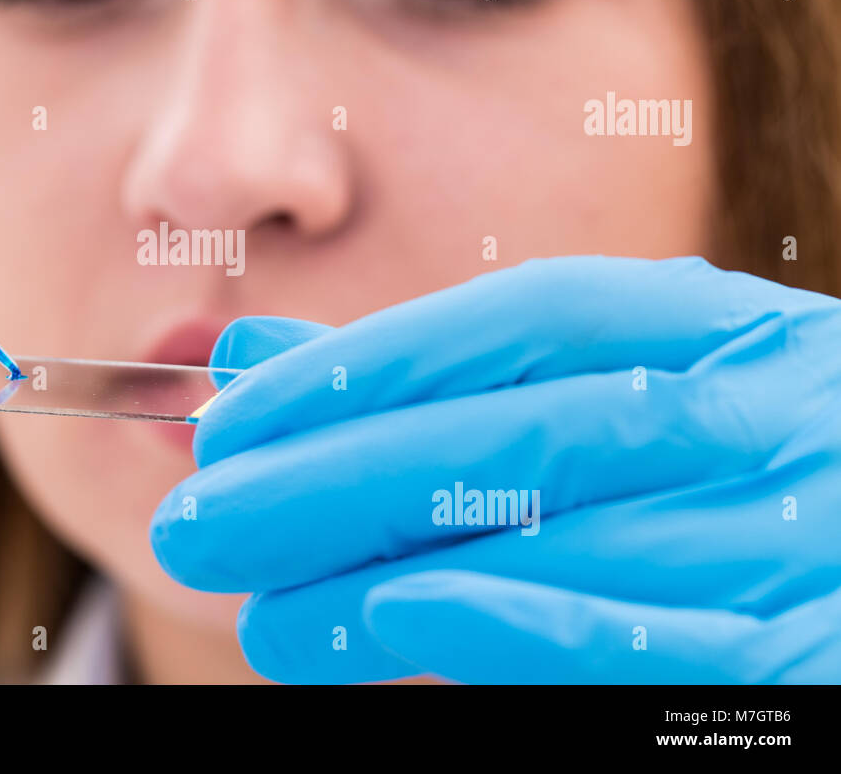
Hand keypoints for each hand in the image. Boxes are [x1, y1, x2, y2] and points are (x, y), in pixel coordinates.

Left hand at [150, 256, 840, 682]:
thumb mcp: (586, 396)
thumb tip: (249, 356)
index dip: (365, 365)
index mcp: (710, 328)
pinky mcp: (807, 656)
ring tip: (257, 607)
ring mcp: (801, 533)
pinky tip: (386, 624)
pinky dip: (507, 626)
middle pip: (520, 431)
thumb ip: (424, 379)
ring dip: (383, 574)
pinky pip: (647, 645)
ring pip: (563, 540)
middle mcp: (761, 412)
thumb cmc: (701, 470)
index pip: (520, 320)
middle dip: (334, 477)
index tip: (229, 422)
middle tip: (196, 524)